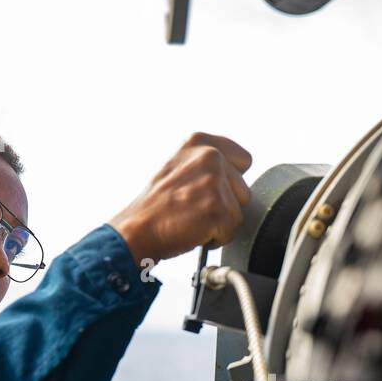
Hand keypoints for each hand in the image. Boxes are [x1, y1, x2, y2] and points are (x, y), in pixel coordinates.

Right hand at [109, 132, 252, 264]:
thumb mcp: (179, 166)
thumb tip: (234, 172)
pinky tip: (194, 231)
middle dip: (226, 205)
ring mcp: (215, 183)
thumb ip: (206, 162)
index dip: (231, 180)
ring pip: (238, 212)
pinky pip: (231, 231)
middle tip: (196, 208)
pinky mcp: (218, 210)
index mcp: (200, 142)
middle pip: (244, 190)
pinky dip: (216, 238)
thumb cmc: (156, 205)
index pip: (244, 160)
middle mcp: (210, 156)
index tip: (212, 190)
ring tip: (194, 219)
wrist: (137, 229)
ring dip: (220, 222)